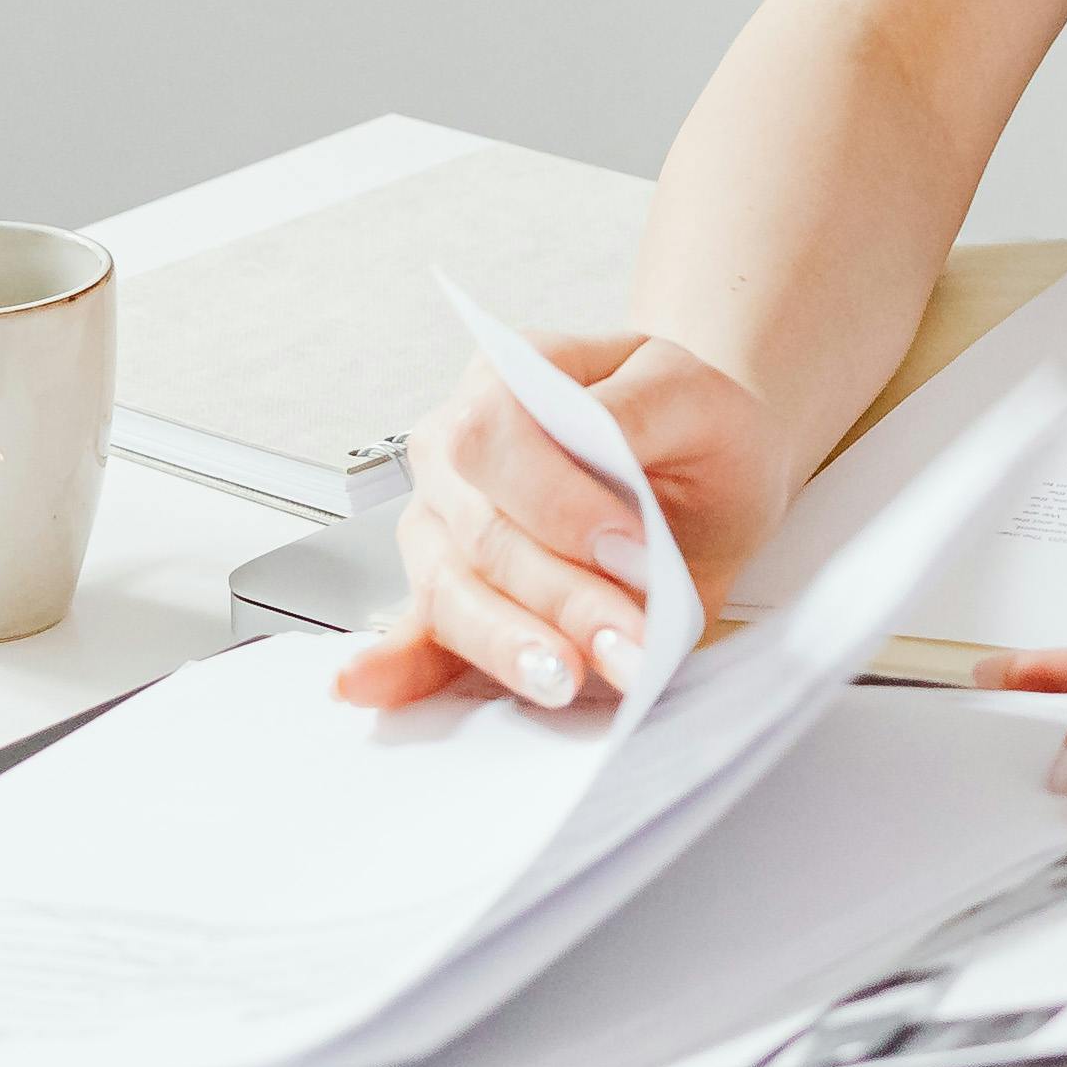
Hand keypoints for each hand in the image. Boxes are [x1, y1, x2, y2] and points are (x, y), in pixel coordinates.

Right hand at [333, 330, 799, 714]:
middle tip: (628, 638)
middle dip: (556, 594)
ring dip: (512, 645)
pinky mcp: (454, 596)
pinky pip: (420, 635)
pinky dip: (398, 666)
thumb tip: (601, 448)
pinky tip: (369, 686)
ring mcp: (444, 527)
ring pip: (449, 591)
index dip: (554, 499)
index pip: (489, 436)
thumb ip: (639, 412)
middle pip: (474, 530)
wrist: (697, 465)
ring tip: (571, 680)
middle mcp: (455, 454)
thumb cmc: (687, 425)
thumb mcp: (693, 394)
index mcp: (504, 380)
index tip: (630, 545)